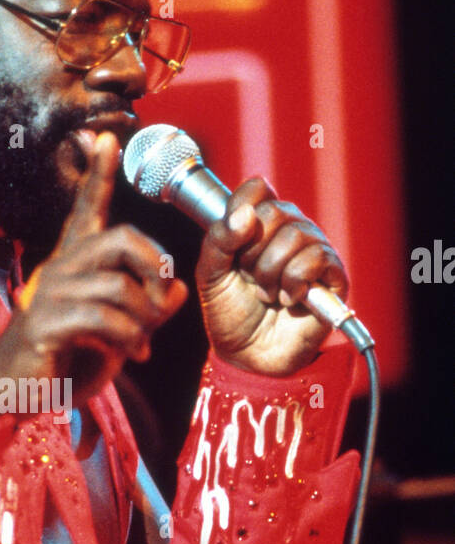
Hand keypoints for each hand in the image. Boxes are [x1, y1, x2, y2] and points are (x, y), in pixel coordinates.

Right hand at [0, 133, 187, 407]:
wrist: (14, 397)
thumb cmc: (63, 365)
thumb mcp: (115, 335)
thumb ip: (143, 310)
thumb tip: (176, 291)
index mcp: (69, 266)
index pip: (85, 211)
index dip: (97, 175)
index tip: (106, 138)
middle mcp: (56, 270)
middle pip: (120, 239)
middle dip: (155, 265)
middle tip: (163, 298)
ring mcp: (47, 295)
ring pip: (118, 286)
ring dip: (144, 319)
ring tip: (143, 345)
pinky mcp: (43, 323)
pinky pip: (104, 319)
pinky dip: (129, 339)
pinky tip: (132, 356)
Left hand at [196, 177, 348, 374]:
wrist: (246, 354)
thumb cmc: (230, 312)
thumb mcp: (211, 274)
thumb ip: (219, 239)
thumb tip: (245, 213)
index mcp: (260, 223)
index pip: (257, 189)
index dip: (241, 210)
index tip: (232, 244)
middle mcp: (290, 230)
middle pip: (274, 211)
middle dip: (252, 252)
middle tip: (249, 278)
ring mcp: (313, 250)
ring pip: (296, 234)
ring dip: (271, 272)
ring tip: (267, 293)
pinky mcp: (333, 276)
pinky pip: (317, 257)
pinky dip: (294, 281)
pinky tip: (288, 299)